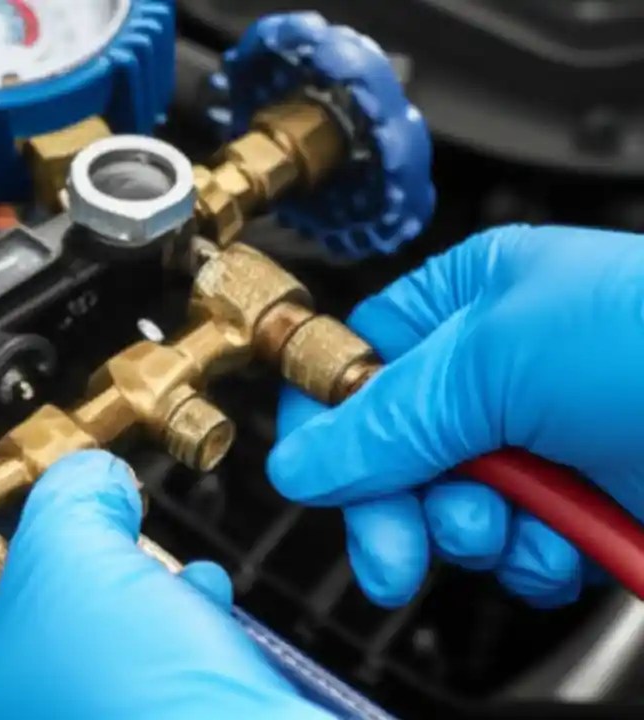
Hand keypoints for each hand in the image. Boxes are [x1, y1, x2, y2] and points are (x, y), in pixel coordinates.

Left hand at [0, 450, 332, 719]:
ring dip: (102, 611)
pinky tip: (193, 611)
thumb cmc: (136, 708)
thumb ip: (70, 498)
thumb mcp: (79, 557)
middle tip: (65, 542)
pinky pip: (111, 699)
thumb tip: (87, 483)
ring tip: (145, 567)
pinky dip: (146, 653)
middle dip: (39, 579)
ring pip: (55, 672)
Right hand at [269, 225, 643, 607]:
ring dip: (472, 534)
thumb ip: (387, 414)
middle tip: (404, 545)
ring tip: (515, 528)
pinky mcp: (587, 507)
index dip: (331, 421)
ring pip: (448, 510)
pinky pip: (515, 552)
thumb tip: (300, 460)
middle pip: (391, 449)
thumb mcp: (505, 356)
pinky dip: (529, 562)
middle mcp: (503, 370)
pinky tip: (563, 546)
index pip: (359, 361)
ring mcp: (547, 442)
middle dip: (398, 501)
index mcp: (475, 299)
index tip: (322, 475)